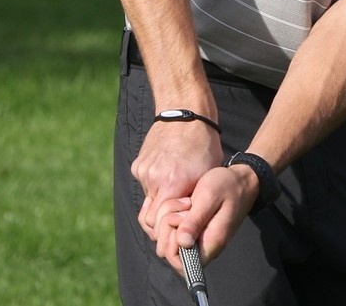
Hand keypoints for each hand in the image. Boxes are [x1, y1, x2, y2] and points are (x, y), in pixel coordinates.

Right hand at [132, 121, 221, 249]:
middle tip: (174, 219)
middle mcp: (154, 180)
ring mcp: (144, 172)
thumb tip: (188, 225)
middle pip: (148, 218)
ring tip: (176, 189)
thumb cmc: (204, 146)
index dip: (167, 230)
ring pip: (148, 200)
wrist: (186, 115)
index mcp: (173, 185)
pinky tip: (168, 173)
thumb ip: (195, 202)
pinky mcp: (138, 165)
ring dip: (159, 200)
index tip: (178, 227)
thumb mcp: (207, 176)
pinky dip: (154, 184)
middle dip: (161, 222)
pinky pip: (145, 184)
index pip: (158, 225)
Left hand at [156, 164, 260, 272]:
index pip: (181, 264)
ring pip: (169, 242)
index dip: (170, 246)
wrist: (241, 180)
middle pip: (169, 253)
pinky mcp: (195, 232)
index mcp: (211, 243)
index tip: (178, 222)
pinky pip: (174, 233)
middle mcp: (204, 247)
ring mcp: (199, 240)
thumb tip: (183, 243)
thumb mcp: (209, 197)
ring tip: (184, 204)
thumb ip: (196, 220)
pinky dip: (171, 218)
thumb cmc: (227, 185)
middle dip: (166, 229)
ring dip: (168, 221)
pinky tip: (182, 205)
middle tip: (181, 208)